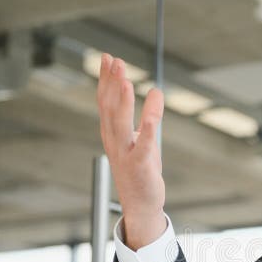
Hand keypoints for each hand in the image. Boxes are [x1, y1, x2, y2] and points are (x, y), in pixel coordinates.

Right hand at [97, 53, 166, 249]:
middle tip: (113, 59)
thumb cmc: (142, 170)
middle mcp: (114, 142)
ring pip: (120, 124)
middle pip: (108, 108)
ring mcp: (125, 154)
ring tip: (125, 80)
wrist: (141, 205)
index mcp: (112, 134)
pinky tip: (152, 117)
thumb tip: (156, 90)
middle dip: (110, 83)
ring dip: (122, 102)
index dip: (105, 79)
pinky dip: (147, 130)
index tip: (107, 57)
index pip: (105, 102)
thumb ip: (147, 115)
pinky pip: (144, 146)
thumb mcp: (143, 139)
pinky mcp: (140, 166)